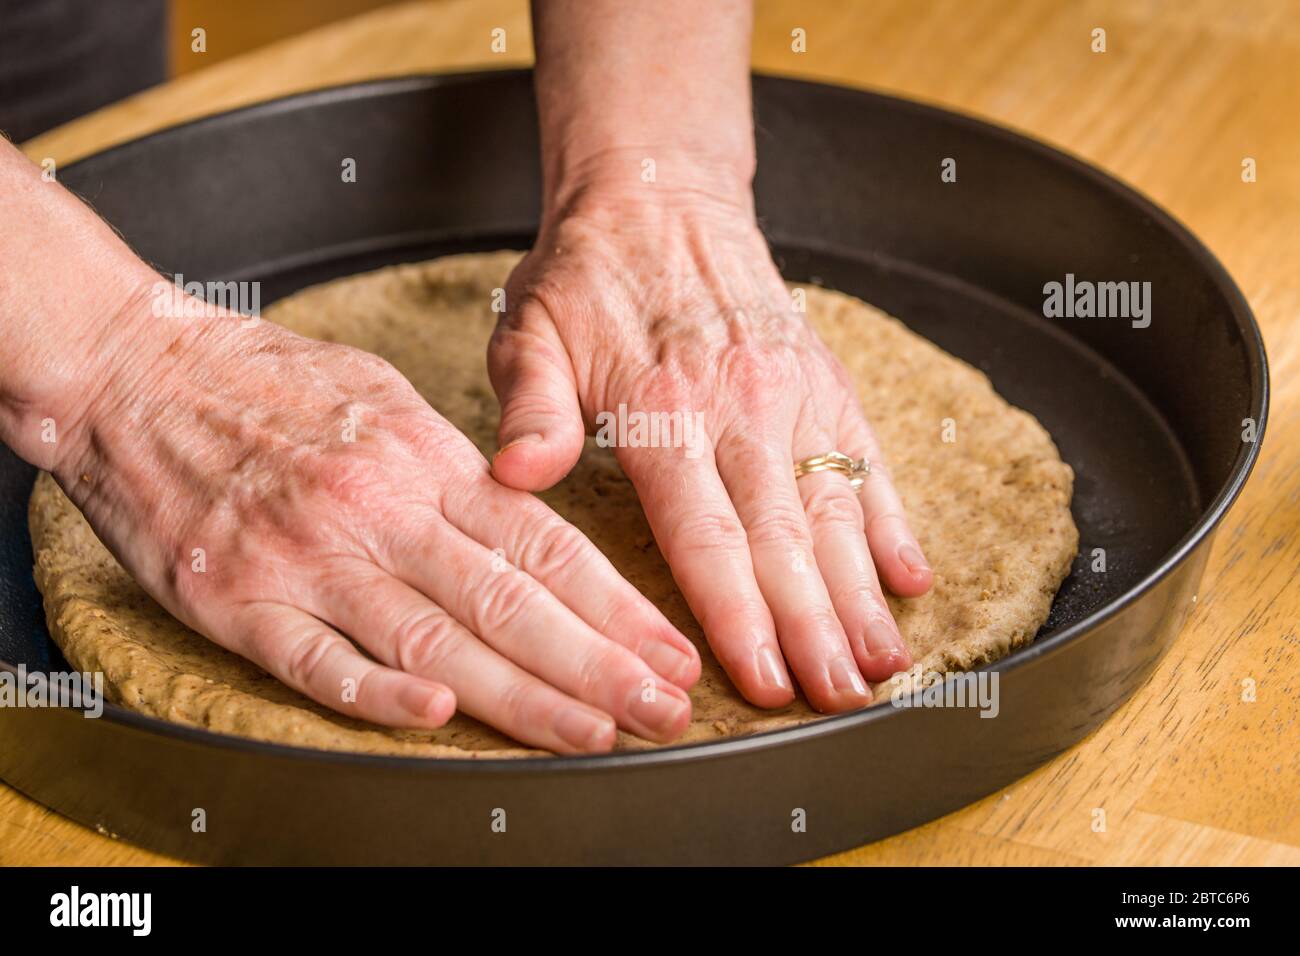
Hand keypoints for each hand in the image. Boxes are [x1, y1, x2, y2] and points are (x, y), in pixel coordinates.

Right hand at [47, 281, 699, 752]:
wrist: (135, 371)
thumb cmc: (262, 381)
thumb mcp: (379, 394)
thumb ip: (452, 463)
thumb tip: (524, 505)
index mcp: (421, 459)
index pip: (543, 543)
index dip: (616, 603)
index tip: (669, 647)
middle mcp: (377, 509)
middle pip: (508, 598)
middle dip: (598, 660)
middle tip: (662, 704)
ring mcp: (308, 557)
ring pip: (433, 637)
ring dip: (521, 693)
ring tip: (592, 730)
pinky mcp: (236, 599)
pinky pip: (316, 658)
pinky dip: (378, 689)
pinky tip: (439, 714)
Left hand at [489, 181, 931, 711]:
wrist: (659, 197)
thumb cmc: (585, 280)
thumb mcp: (529, 333)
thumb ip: (528, 408)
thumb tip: (514, 474)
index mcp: (662, 411)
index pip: (707, 534)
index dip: (739, 615)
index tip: (765, 681)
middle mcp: (740, 408)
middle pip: (783, 539)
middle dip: (815, 629)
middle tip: (841, 700)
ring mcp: (792, 394)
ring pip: (834, 509)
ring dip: (862, 593)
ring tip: (886, 665)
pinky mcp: (824, 381)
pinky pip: (866, 460)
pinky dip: (893, 522)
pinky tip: (913, 579)